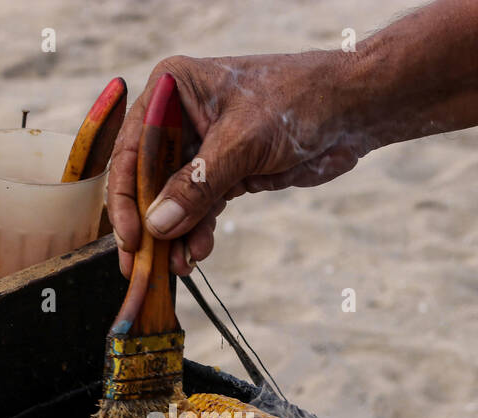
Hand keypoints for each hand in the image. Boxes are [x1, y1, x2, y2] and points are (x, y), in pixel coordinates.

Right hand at [107, 51, 369, 276]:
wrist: (351, 111)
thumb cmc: (298, 102)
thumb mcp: (242, 143)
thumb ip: (198, 185)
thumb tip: (158, 225)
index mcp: (171, 90)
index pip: (132, 149)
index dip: (126, 196)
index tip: (132, 236)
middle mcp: (180, 117)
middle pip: (147, 179)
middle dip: (149, 223)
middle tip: (140, 265)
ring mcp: (202, 148)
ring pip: (173, 199)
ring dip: (174, 235)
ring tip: (178, 266)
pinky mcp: (225, 172)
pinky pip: (200, 207)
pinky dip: (197, 232)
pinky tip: (197, 253)